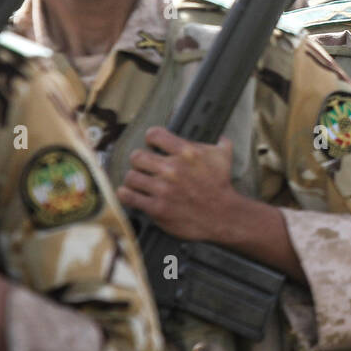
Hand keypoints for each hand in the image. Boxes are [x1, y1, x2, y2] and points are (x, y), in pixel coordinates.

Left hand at [117, 127, 242, 244]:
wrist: (223, 215)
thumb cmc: (222, 185)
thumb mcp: (224, 158)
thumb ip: (221, 143)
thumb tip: (221, 136)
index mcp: (186, 152)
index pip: (154, 134)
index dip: (151, 138)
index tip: (152, 144)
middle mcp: (172, 169)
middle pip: (136, 156)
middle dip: (139, 161)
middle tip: (143, 166)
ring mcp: (163, 189)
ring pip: (130, 177)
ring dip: (133, 179)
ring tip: (138, 181)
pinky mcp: (157, 208)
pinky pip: (129, 197)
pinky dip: (126, 194)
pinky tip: (130, 193)